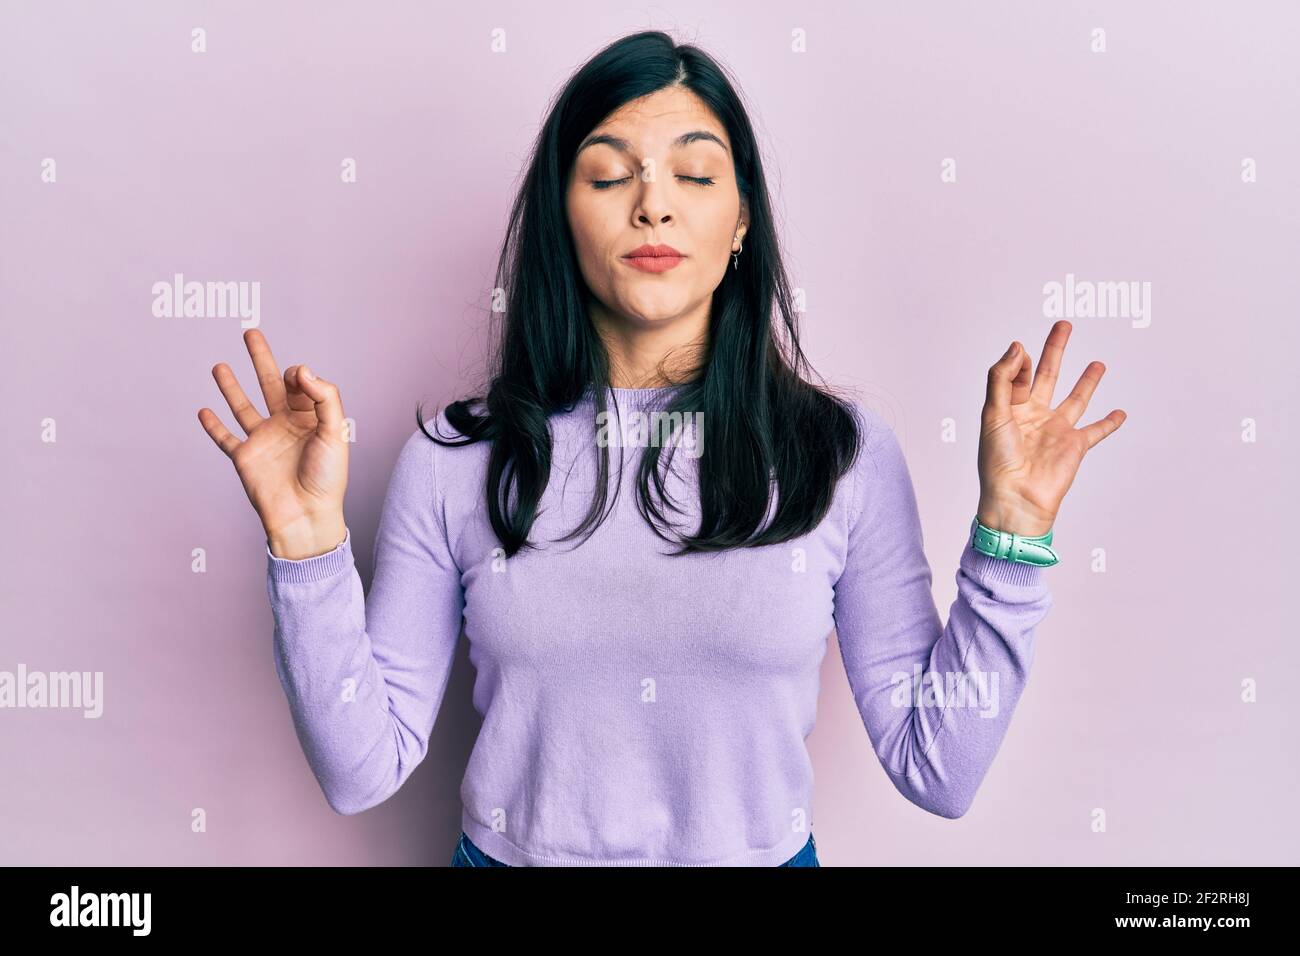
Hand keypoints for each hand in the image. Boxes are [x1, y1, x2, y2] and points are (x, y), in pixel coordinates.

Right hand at [198, 329, 348, 558]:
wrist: (306, 517)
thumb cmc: (327, 478)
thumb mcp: (335, 432)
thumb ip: (324, 397)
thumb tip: (301, 369)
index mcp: (311, 417)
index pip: (300, 383)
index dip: (298, 374)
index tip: (298, 378)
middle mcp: (285, 425)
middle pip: (270, 384)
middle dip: (261, 358)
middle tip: (251, 333)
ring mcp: (263, 440)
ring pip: (243, 406)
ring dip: (231, 386)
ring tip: (219, 365)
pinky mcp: (244, 457)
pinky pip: (225, 438)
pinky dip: (213, 426)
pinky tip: (204, 411)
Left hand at [976, 320, 1125, 536]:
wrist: (1016, 498)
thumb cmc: (998, 461)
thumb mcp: (993, 414)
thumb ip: (1002, 378)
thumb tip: (1018, 346)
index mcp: (1009, 408)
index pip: (1017, 373)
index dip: (1019, 361)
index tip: (1021, 354)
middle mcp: (1034, 416)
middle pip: (1047, 375)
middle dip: (1055, 350)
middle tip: (1064, 325)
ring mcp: (1056, 430)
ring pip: (1075, 398)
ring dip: (1087, 381)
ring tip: (1098, 363)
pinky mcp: (1075, 445)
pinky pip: (1096, 430)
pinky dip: (1110, 422)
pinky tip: (1120, 412)